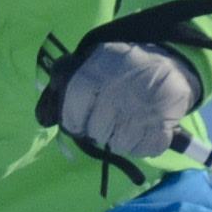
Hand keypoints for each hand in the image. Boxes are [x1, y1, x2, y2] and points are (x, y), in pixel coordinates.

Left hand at [53, 41, 197, 161]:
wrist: (170, 62)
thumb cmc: (121, 66)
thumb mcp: (90, 65)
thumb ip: (61, 88)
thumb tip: (42, 119)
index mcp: (95, 74)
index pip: (73, 116)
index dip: (75, 121)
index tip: (83, 118)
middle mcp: (117, 92)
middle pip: (97, 132)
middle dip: (101, 128)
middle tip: (112, 114)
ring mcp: (142, 110)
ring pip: (119, 144)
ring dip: (121, 137)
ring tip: (129, 119)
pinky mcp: (163, 124)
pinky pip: (142, 150)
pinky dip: (141, 144)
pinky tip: (143, 126)